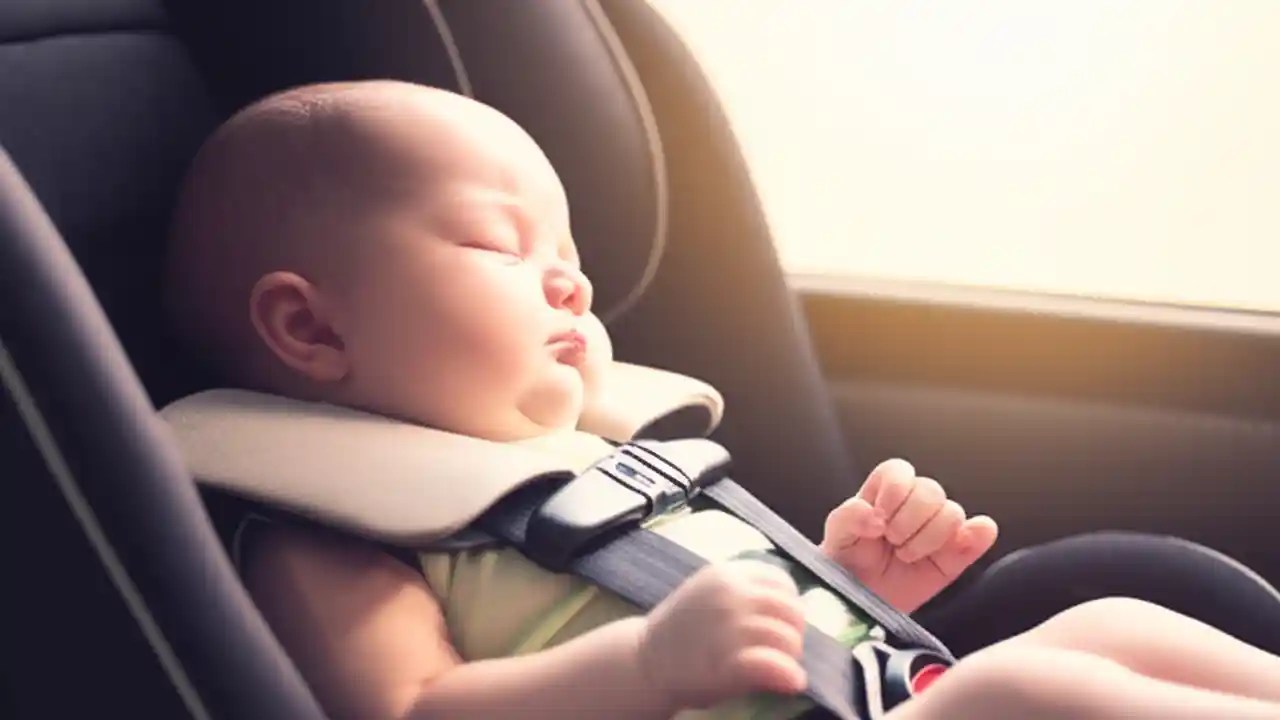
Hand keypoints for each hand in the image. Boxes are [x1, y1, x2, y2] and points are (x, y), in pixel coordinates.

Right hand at [637, 562, 807, 710]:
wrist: (643, 662)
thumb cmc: (681, 631)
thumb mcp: (710, 594)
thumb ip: (746, 593)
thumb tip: (793, 608)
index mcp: (727, 574)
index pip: (782, 582)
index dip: (788, 605)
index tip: (779, 623)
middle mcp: (730, 594)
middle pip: (790, 610)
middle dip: (793, 632)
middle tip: (780, 650)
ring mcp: (728, 627)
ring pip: (786, 638)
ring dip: (791, 656)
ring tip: (780, 667)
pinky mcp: (727, 662)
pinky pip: (773, 664)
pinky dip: (788, 675)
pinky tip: (792, 682)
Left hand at [820, 459, 997, 612]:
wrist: (860, 601)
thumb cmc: (847, 561)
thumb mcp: (837, 536)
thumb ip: (848, 517)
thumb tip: (875, 517)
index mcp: (885, 490)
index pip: (900, 471)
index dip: (893, 492)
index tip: (879, 520)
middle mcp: (915, 503)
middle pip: (931, 490)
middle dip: (909, 520)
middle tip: (892, 542)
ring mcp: (938, 526)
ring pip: (953, 512)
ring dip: (928, 538)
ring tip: (906, 555)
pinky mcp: (956, 552)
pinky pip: (980, 533)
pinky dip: (975, 537)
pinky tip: (957, 547)